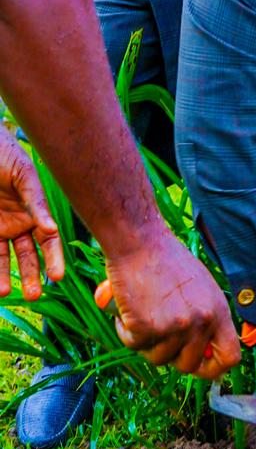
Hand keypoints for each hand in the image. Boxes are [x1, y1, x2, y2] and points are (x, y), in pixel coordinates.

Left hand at [0, 125, 63, 299]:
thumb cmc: (4, 153)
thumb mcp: (23, 174)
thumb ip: (36, 202)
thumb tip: (51, 229)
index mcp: (35, 212)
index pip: (49, 241)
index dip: (54, 259)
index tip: (58, 276)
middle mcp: (17, 224)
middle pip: (28, 256)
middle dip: (31, 276)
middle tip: (33, 295)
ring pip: (2, 259)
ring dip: (4, 277)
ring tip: (5, 292)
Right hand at [105, 235, 240, 378]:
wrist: (140, 242)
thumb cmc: (167, 260)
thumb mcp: (201, 287)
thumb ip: (206, 316)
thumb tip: (205, 352)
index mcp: (218, 311)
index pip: (231, 357)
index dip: (215, 369)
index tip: (199, 366)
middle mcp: (201, 322)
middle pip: (188, 365)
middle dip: (170, 355)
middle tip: (158, 333)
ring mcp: (174, 327)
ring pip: (158, 358)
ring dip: (146, 342)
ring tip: (142, 312)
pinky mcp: (146, 328)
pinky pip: (134, 345)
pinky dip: (125, 332)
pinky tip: (127, 309)